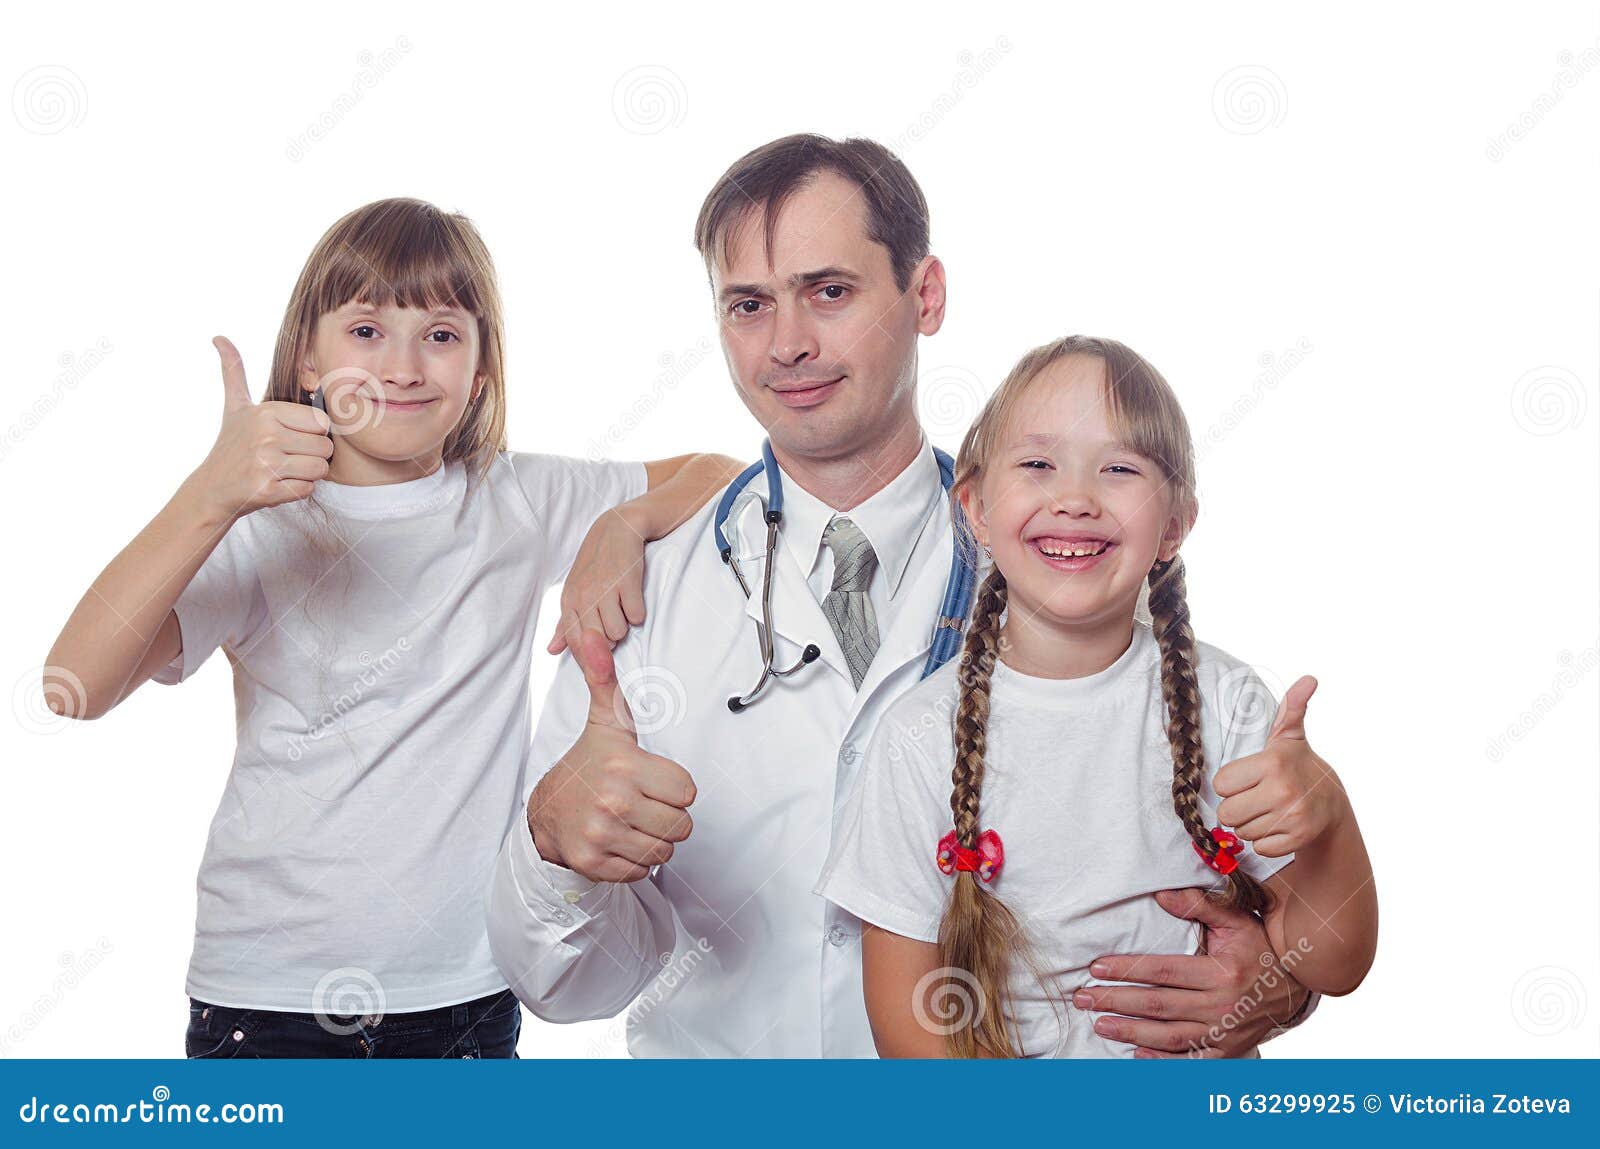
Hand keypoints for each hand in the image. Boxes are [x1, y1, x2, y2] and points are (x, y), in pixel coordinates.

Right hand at [186, 336, 332, 521]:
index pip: (322, 422)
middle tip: (285, 457)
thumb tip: (219, 337)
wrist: (211, 489)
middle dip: (311, 455)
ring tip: (282, 470)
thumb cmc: (231, 447)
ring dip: (306, 474)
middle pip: (325, 447)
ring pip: (320, 468)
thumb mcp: (234, 407)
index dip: (311, 433)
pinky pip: (307, 489)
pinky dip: (297, 491)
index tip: (289, 437)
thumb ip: (233, 372)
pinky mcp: (267, 489)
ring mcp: (266, 463)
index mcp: (267, 412)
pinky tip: (276, 485)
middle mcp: (267, 435)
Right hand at [526, 630, 695, 882]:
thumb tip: (591, 636)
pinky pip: (641, 871)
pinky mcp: (595, 863)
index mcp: (625, 765)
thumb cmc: (587, 765)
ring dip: (654, 841)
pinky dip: (635, 862)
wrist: (545, 811)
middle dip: (667, 817)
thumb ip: (605, 680)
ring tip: (633, 823)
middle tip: (644, 805)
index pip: (688, 791)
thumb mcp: (604, 722)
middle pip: (681, 825)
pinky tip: (620, 842)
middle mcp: (614, 801)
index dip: (674, 788)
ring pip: (664, 851)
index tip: (652, 781)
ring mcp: (602, 835)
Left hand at [547, 507, 646, 654]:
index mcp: (570, 601)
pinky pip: (637, 617)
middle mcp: (584, 597)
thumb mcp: (576, 592)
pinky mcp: (627, 582)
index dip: (590, 658)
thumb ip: (565, 624)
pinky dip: (639, 612)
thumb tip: (551, 651)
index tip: (601, 664)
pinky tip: (634, 597)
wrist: (617, 528)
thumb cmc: (597, 565)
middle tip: (614, 622)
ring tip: (624, 606)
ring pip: (619, 633)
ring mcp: (605, 589)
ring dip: (626, 625)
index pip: (576, 644)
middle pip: (599, 643)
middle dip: (610, 641)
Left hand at [1072, 887, 1310, 1056]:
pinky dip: (1163, 1060)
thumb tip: (1162, 896)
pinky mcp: (1227, 1049)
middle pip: (1158, 1006)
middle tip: (1084, 997)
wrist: (1299, 984)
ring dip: (1131, 1032)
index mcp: (1221, 973)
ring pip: (1169, 1037)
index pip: (1162, 971)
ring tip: (1100, 1024)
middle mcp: (1221, 1006)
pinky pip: (1190, 1059)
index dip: (1127, 970)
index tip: (1096, 968)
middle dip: (1116, 1001)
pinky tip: (1136, 1054)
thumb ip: (1199, 906)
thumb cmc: (1261, 947)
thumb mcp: (1236, 920)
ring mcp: (1224, 1032)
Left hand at [1214, 676, 1349, 856]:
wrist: (1331, 803)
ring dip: (1251, 825)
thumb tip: (1309, 679)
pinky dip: (1266, 842)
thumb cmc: (1298, 766)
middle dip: (1238, 808)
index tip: (1249, 779)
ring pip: (1242, 832)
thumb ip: (1291, 707)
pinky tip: (1279, 826)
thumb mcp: (1290, 736)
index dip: (1231, 784)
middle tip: (1257, 798)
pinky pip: (1260, 847)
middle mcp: (1283, 789)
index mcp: (1272, 762)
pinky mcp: (1297, 838)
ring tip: (1269, 810)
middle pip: (1227, 813)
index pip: (1221, 784)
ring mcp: (1292, 816)